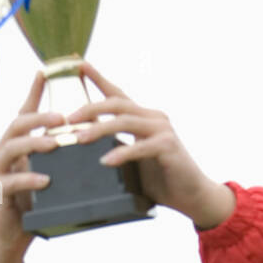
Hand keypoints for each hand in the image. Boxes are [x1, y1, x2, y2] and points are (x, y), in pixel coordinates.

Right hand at [0, 72, 63, 261]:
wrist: (11, 238)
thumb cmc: (32, 205)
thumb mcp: (47, 175)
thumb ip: (56, 158)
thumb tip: (84, 139)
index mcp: (13, 146)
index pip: (23, 114)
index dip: (33, 93)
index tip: (45, 72)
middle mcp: (0, 154)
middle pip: (16, 126)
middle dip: (38, 118)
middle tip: (61, 116)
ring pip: (11, 148)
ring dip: (34, 143)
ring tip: (55, 143)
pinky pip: (11, 182)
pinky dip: (29, 179)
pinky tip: (45, 180)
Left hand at [66, 62, 235, 228]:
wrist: (193, 196)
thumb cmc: (161, 179)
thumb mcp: (133, 161)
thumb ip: (115, 149)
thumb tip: (85, 146)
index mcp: (144, 118)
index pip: (118, 95)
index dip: (99, 79)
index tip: (79, 66)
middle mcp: (153, 118)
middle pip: (117, 104)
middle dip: (90, 108)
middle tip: (69, 118)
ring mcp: (162, 130)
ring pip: (125, 121)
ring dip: (99, 129)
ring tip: (79, 139)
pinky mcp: (168, 146)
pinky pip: (140, 147)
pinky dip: (122, 154)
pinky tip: (106, 161)